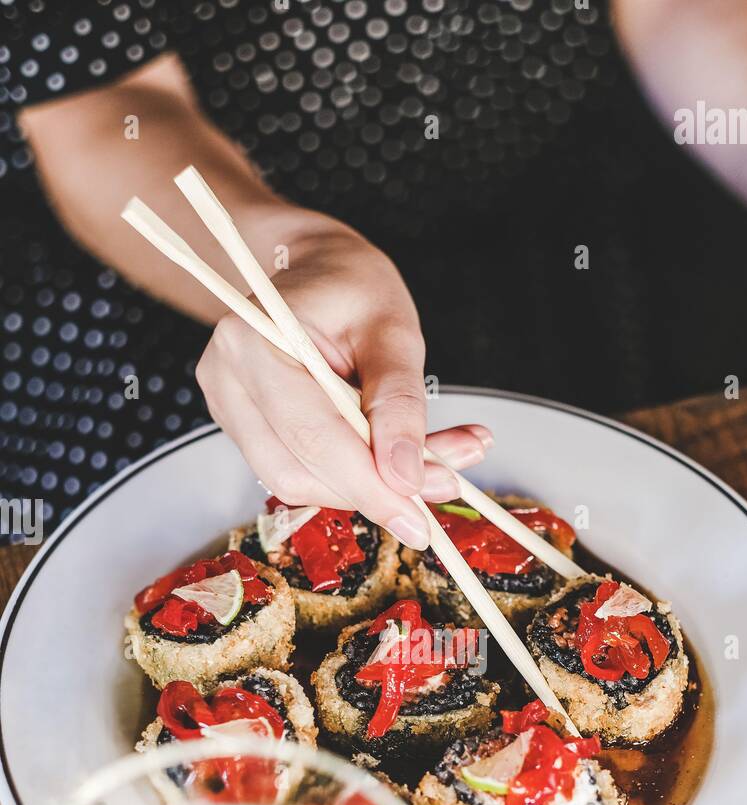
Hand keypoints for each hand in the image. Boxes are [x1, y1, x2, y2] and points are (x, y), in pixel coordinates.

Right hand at [196, 215, 491, 546]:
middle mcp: (227, 379)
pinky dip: (351, 476)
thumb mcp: (394, 332)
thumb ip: (401, 405)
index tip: (420, 520)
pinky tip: (393, 459)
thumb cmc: (352, 286)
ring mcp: (229, 407)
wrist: (314, 268)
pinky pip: (298, 470)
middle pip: (300, 472)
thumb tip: (407, 478)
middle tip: (445, 484)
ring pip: (297, 483)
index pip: (313, 438)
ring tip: (432, 466)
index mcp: (252, 342)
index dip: (370, 487)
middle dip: (375, 490)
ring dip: (367, 488)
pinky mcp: (244, 428)